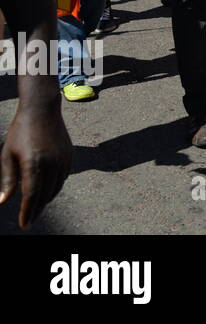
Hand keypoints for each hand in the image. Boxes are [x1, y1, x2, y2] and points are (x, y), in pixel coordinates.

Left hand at [0, 102, 72, 229]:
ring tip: (36, 207)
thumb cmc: (20, 131)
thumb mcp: (7, 154)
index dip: (27, 212)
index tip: (24, 224)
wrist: (42, 110)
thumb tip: (3, 202)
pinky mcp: (69, 156)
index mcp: (34, 163)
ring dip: (46, 200)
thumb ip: (7, 179)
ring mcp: (63, 159)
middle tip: (29, 220)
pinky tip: (46, 190)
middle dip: (36, 210)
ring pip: (56, 188)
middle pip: (45, 195)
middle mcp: (52, 163)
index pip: (31, 195)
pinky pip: (63, 178)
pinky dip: (55, 188)